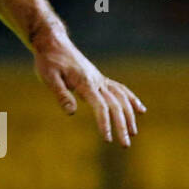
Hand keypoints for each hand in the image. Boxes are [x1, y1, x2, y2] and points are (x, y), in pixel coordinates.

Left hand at [30, 22, 145, 146]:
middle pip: (115, 105)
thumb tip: (72, 112)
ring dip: (129, 115)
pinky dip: (131, 100)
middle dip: (121, 125)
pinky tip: (140, 110)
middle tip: (125, 145)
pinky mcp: (100, 79)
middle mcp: (97, 81)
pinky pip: (120, 89)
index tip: (107, 138)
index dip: (105, 122)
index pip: (100, 106)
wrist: (53, 43)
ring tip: (133, 133)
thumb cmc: (48, 61)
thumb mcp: (48, 77)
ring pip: (121, 98)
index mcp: (85, 83)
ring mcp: (100, 79)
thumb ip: (61, 94)